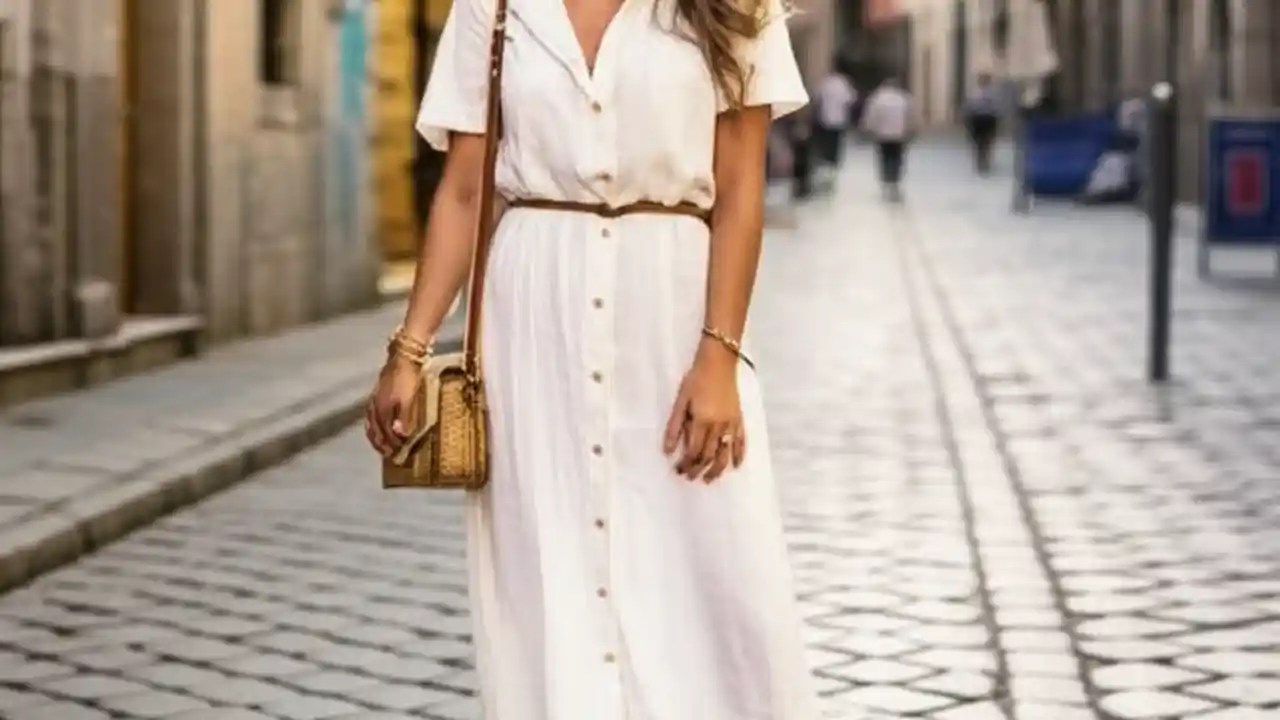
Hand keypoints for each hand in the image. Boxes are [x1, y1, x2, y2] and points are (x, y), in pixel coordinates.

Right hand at [365, 354, 420, 456]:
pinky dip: (373, 424)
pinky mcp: (376, 393)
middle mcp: (374, 406)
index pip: (385, 432)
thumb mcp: (408, 399)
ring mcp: (374, 399)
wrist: (403, 356)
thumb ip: (403, 417)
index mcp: (381, 409)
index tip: (398, 454)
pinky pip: (371, 414)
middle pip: (375, 430)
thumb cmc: (407, 378)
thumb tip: (399, 435)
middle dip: (381, 443)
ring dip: (375, 436)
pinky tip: (377, 424)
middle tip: (388, 454)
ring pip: (371, 423)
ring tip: (381, 444)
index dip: (391, 444)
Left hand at [663, 341, 745, 482]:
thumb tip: (668, 450)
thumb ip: (675, 427)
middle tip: (689, 477)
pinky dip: (739, 455)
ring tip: (709, 479)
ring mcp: (731, 424)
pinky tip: (735, 465)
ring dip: (717, 469)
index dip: (685, 464)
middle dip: (698, 469)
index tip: (678, 470)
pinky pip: (741, 441)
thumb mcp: (681, 401)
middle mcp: (719, 427)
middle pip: (709, 456)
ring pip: (725, 453)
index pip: (694, 451)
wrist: (719, 362)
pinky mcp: (739, 419)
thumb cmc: (696, 379)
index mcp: (702, 422)